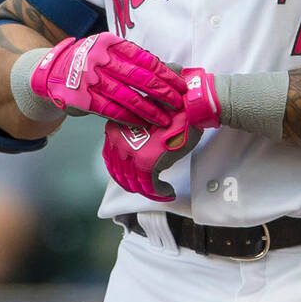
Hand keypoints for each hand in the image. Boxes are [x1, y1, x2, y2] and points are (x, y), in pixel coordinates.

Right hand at [30, 33, 183, 124]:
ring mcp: (90, 79)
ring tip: (164, 118)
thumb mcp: (104, 48)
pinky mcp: (82, 99)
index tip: (180, 84)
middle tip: (178, 102)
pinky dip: (129, 117)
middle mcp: (100, 58)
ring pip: (127, 96)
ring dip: (149, 109)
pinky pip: (111, 110)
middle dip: (162, 92)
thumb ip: (127, 56)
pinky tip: (142, 122)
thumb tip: (163, 71)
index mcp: (110, 42)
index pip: (144, 59)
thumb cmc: (87, 61)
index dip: (165, 73)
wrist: (50, 71)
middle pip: (139, 77)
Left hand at [100, 68, 220, 201]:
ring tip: (157, 192)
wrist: (189, 108)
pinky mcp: (146, 163)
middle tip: (144, 188)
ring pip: (134, 182)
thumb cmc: (173, 111)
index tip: (130, 177)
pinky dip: (159, 192)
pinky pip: (150, 186)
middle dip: (132, 184)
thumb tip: (136, 152)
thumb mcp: (146, 119)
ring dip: (146, 190)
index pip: (110, 157)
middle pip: (120, 172)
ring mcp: (131, 152)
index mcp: (115, 128)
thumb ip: (135, 133)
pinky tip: (167, 192)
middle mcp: (118, 141)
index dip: (121, 171)